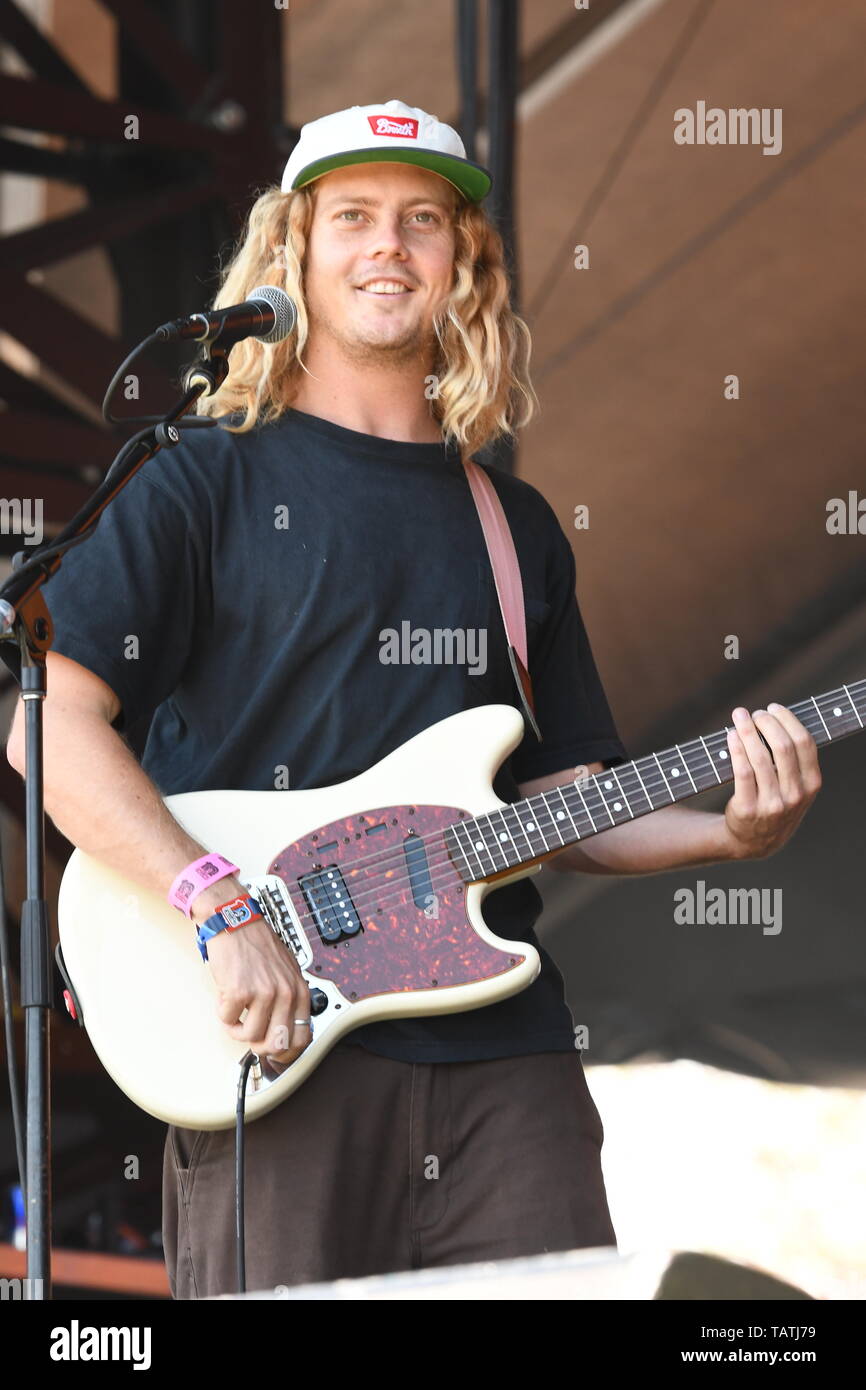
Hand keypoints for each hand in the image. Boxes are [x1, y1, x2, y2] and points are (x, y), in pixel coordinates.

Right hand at [194, 882, 311, 1063]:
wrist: (234, 919)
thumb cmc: (257, 942)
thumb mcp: (285, 969)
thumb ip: (288, 997)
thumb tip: (285, 1029)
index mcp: (299, 989)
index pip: (303, 1038)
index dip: (287, 1054)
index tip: (275, 1055)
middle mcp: (285, 993)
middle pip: (278, 1045)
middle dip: (260, 1048)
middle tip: (250, 1036)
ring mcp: (263, 993)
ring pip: (251, 1037)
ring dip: (237, 1030)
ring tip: (234, 1012)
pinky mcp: (239, 991)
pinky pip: (228, 1021)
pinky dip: (224, 1014)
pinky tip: (226, 998)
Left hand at [721, 704, 821, 859]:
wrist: (755, 841)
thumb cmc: (776, 803)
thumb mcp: (796, 787)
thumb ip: (795, 761)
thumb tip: (778, 717)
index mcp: (812, 784)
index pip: (804, 743)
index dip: (788, 720)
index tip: (773, 708)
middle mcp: (795, 795)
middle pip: (783, 746)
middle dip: (767, 722)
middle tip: (754, 713)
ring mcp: (772, 804)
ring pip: (760, 757)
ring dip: (748, 731)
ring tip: (739, 716)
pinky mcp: (748, 809)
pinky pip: (742, 772)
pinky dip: (736, 749)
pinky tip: (731, 735)